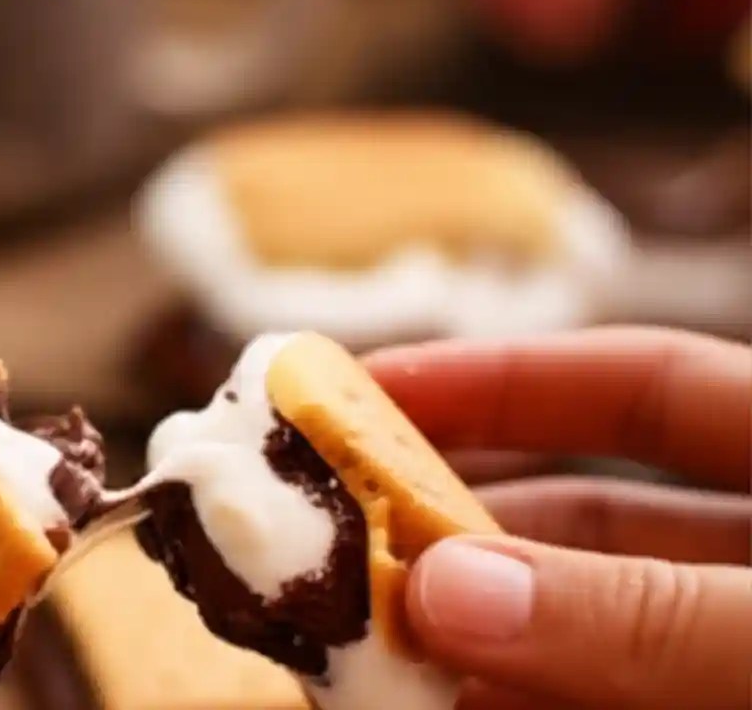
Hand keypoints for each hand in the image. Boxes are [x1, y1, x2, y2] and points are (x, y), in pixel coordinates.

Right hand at [367, 327, 751, 709]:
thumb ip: (647, 612)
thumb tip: (447, 588)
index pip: (647, 384)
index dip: (507, 378)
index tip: (371, 388)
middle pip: (588, 519)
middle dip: (462, 531)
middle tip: (342, 545)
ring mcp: (739, 658)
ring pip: (585, 632)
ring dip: (476, 635)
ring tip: (371, 645)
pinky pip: (604, 709)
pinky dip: (522, 709)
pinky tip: (452, 708)